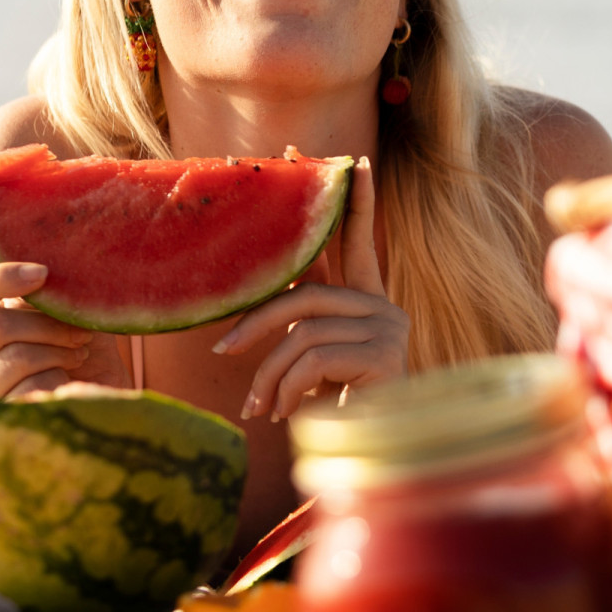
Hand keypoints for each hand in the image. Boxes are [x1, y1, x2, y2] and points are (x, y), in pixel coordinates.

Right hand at [0, 263, 128, 397]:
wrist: (92, 402)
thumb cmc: (73, 351)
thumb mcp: (58, 315)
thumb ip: (43, 294)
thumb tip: (46, 270)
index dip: (3, 277)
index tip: (44, 273)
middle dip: (48, 325)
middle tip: (82, 331)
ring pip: (16, 358)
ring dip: (59, 352)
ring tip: (78, 354)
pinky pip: (33, 388)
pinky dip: (61, 380)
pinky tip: (68, 383)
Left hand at [214, 157, 407, 421]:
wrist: (371, 451)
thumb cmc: (335, 408)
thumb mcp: (310, 361)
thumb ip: (295, 328)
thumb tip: (234, 330)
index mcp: (369, 301)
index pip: (359, 241)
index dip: (352, 201)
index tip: (350, 160)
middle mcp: (385, 308)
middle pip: (307, 291)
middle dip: (258, 319)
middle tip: (221, 349)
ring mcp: (389, 330)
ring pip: (303, 330)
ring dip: (270, 372)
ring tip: (259, 406)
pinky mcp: (384, 356)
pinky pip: (313, 358)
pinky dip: (286, 387)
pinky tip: (283, 413)